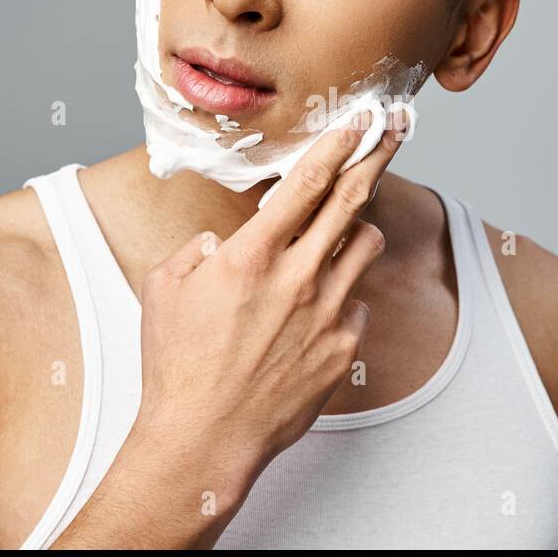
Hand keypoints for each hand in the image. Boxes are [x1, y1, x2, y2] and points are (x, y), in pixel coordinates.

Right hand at [133, 106, 410, 483]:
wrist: (203, 440)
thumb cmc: (176, 366)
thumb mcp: (164, 290)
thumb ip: (195, 251)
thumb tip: (218, 242)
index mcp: (252, 255)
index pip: (307, 181)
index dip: (339, 141)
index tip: (360, 117)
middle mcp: (298, 278)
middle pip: (353, 199)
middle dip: (377, 154)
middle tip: (393, 128)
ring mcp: (327, 315)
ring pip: (364, 246)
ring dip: (356, 229)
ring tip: (339, 232)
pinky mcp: (343, 350)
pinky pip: (355, 305)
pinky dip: (340, 299)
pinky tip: (311, 316)